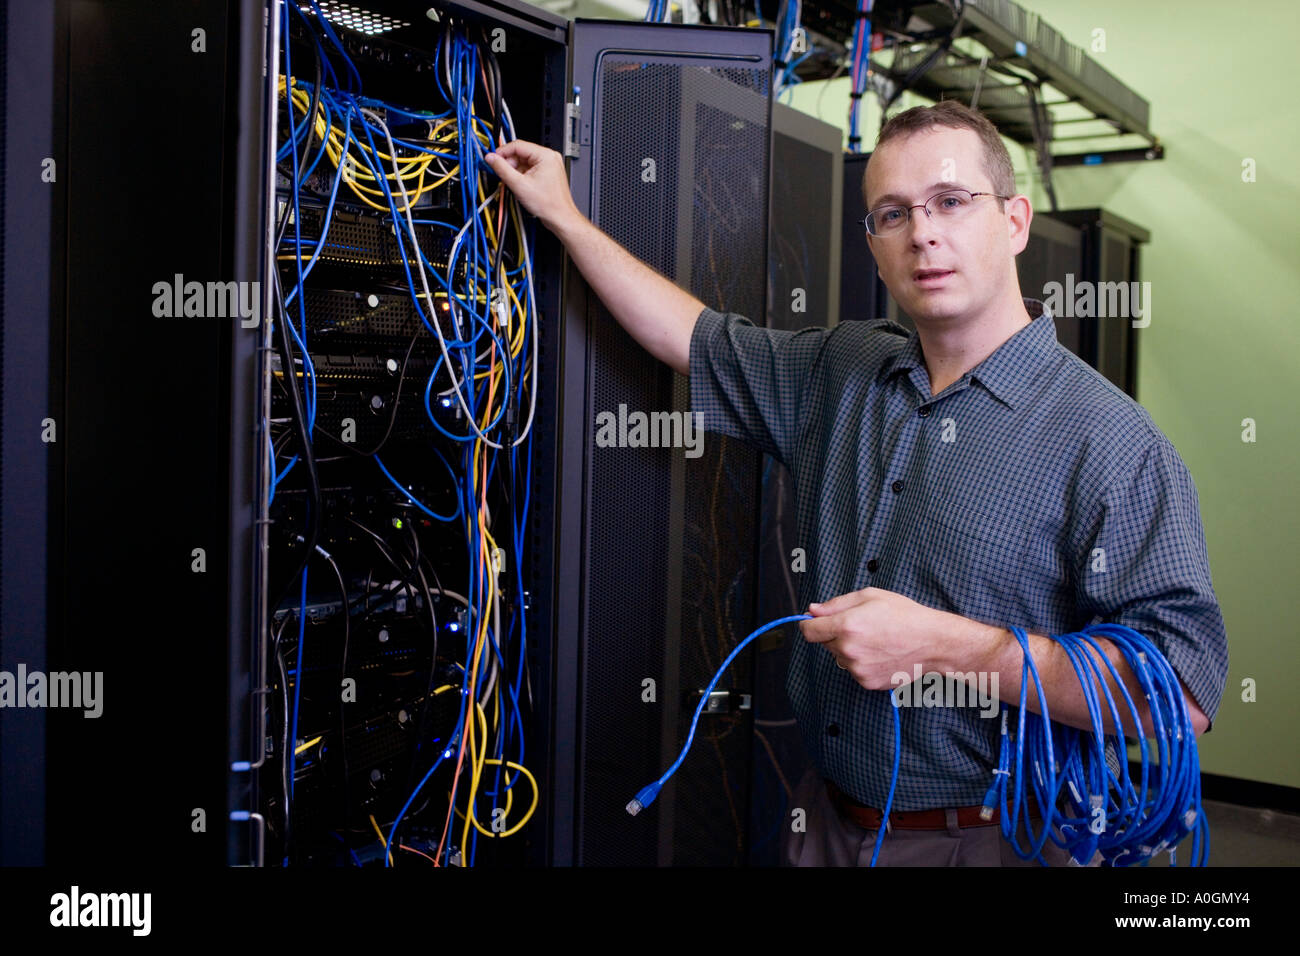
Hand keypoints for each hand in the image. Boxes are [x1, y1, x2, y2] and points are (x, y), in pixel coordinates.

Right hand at [484, 139, 581, 232]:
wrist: (560, 218)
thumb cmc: (548, 204)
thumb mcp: (519, 185)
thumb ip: (502, 169)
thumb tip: (491, 158)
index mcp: (545, 155)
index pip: (517, 145)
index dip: (502, 152)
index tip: (492, 158)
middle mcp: (549, 156)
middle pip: (520, 153)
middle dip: (509, 163)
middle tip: (501, 173)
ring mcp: (549, 164)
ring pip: (524, 161)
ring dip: (515, 170)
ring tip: (513, 183)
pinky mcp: (547, 172)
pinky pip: (529, 168)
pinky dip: (521, 175)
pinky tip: (520, 185)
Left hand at [799, 588, 945, 690]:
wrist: (933, 642)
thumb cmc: (905, 615)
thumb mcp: (870, 596)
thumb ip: (836, 604)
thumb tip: (812, 610)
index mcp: (847, 626)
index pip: (808, 631)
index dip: (809, 624)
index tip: (815, 621)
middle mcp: (849, 650)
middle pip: (824, 643)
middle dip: (834, 634)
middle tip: (860, 626)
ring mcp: (857, 669)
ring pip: (839, 657)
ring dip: (848, 649)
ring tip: (875, 639)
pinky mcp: (866, 682)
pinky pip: (853, 670)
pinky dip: (861, 662)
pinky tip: (880, 653)